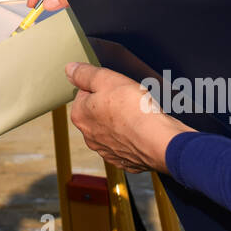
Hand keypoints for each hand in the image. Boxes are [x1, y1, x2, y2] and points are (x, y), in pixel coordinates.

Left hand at [66, 62, 192, 172]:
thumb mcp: (106, 79)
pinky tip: (144, 130)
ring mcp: (107, 151)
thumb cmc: (135, 110)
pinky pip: (127, 144)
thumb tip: (70, 69)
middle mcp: (89, 136)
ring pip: (112, 129)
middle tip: (129, 99)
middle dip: (111, 105)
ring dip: (122, 121)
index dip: (102, 86)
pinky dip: (134, 137)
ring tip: (139, 114)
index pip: (84, 93)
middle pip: (97, 112)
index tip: (115, 87)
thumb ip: (85, 74)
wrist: (160, 140)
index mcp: (80, 116)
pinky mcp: (125, 161)